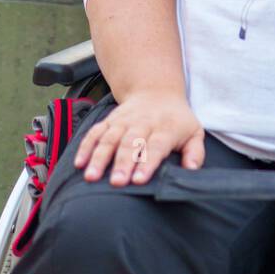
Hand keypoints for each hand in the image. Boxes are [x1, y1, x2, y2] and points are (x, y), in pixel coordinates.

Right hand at [72, 92, 204, 185]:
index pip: (156, 146)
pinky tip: (79, 163)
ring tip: (91, 176)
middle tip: (116, 182)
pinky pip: (95, 132)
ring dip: (99, 157)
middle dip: (122, 163)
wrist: (156, 91)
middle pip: (130, 143)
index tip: (139, 180)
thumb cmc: (176, 119)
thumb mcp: (194, 132)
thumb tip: (192, 170)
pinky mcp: (109, 120)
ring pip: (109, 138)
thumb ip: (195, 153)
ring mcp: (124, 121)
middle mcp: (143, 123)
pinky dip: (85, 147)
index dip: (147, 163)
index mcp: (165, 128)